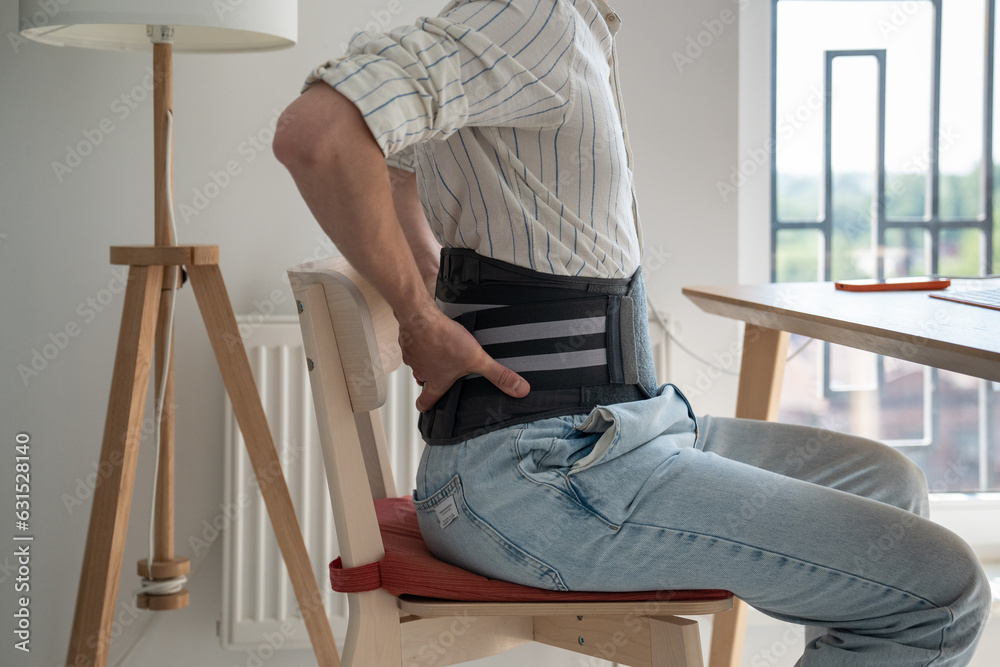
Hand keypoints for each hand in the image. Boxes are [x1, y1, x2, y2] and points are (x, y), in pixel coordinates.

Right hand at [397, 303, 529, 411]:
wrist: (420, 318)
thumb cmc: (444, 340)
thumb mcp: (477, 359)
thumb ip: (498, 375)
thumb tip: (520, 390)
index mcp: (436, 381)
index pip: (426, 401)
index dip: (426, 405)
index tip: (426, 407)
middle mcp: (421, 371)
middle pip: (423, 380)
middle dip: (431, 378)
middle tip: (441, 374)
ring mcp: (412, 356)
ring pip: (418, 362)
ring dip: (427, 359)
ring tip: (440, 352)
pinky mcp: (407, 339)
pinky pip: (413, 345)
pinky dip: (421, 342)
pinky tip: (431, 335)